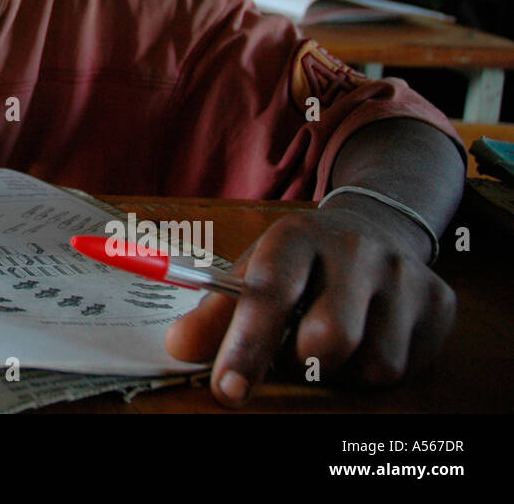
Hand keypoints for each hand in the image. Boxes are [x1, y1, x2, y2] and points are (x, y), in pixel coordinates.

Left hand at [165, 207, 454, 406]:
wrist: (372, 228)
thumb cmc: (298, 264)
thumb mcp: (252, 273)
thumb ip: (214, 314)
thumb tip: (179, 348)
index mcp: (295, 235)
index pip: (269, 293)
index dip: (246, 346)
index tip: (228, 390)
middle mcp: (355, 248)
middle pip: (330, 337)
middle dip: (302, 362)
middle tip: (293, 351)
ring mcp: (403, 274)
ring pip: (372, 362)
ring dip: (340, 370)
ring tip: (328, 339)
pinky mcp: (438, 301)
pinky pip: (404, 367)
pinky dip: (372, 369)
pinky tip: (366, 337)